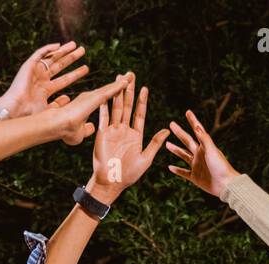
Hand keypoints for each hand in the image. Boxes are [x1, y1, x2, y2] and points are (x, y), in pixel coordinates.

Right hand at [0, 41, 87, 117]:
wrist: (16, 109)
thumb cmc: (30, 114)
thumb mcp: (49, 110)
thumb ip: (58, 104)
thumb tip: (68, 97)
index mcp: (46, 89)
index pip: (64, 79)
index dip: (75, 73)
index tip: (86, 68)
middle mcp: (41, 79)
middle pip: (60, 66)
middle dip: (71, 58)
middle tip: (83, 51)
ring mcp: (35, 72)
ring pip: (52, 58)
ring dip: (63, 51)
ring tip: (75, 45)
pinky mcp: (29, 66)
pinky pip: (39, 54)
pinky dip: (48, 49)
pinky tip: (58, 45)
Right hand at [52, 73, 130, 145]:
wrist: (56, 126)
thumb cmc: (63, 131)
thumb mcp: (78, 134)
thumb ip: (85, 130)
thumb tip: (92, 128)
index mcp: (87, 108)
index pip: (102, 100)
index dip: (111, 95)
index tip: (119, 90)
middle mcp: (89, 99)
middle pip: (108, 91)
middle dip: (120, 84)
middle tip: (130, 76)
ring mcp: (92, 97)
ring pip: (111, 89)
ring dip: (122, 83)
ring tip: (132, 75)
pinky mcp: (94, 98)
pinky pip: (110, 91)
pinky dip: (119, 86)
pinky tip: (128, 81)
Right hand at [89, 73, 170, 201]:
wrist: (111, 182)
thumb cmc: (129, 174)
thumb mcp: (146, 159)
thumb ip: (155, 143)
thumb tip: (167, 131)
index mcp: (135, 135)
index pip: (139, 114)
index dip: (142, 101)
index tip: (144, 88)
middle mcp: (124, 130)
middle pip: (127, 107)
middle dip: (129, 91)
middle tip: (130, 75)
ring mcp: (112, 131)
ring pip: (116, 108)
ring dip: (117, 94)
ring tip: (118, 79)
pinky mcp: (102, 134)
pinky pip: (103, 117)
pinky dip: (104, 106)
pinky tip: (104, 95)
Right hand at [167, 109, 239, 197]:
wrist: (225, 185)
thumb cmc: (221, 166)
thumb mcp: (212, 150)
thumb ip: (204, 139)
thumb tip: (196, 126)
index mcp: (204, 147)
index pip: (197, 130)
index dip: (192, 121)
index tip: (188, 112)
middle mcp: (199, 155)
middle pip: (187, 141)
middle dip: (179, 132)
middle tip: (171, 124)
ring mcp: (196, 166)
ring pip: (183, 156)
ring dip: (175, 150)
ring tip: (167, 144)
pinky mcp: (195, 177)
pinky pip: (183, 172)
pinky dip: (176, 170)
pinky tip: (169, 167)